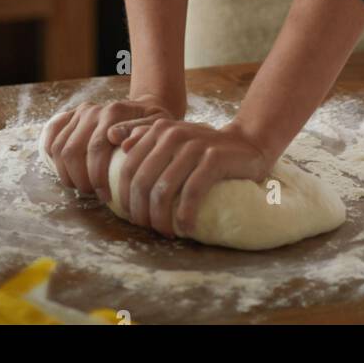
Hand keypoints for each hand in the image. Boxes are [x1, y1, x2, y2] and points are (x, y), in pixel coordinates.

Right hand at [42, 95, 181, 202]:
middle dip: (80, 179)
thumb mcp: (157, 127)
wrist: (145, 107)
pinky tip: (62, 168)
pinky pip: (52, 133)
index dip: (96, 177)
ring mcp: (80, 113)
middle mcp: (93, 110)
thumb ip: (140, 132)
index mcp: (113, 112)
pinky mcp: (71, 116)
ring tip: (82, 186)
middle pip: (72, 152)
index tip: (106, 196)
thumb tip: (115, 137)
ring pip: (59, 147)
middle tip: (92, 194)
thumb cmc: (152, 124)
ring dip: (66, 173)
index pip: (95, 149)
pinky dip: (50, 152)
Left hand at [110, 118, 270, 239]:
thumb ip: (145, 137)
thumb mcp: (174, 139)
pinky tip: (185, 229)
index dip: (124, 197)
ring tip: (165, 232)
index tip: (130, 216)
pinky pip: (191, 192)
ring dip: (161, 219)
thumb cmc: (204, 148)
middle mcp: (173, 134)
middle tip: (148, 228)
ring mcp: (194, 145)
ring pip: (163, 190)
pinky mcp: (214, 158)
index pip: (128, 168)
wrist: (246, 144)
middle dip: (140, 212)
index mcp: (159, 129)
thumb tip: (117, 143)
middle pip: (142, 182)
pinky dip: (185, 216)